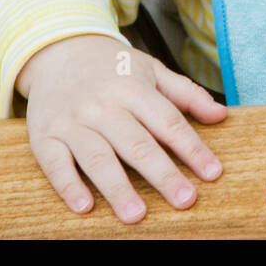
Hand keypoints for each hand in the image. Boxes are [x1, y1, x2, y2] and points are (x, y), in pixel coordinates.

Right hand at [16, 34, 227, 222]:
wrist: (58, 50)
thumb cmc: (113, 67)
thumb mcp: (152, 69)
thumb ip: (187, 93)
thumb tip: (221, 114)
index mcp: (133, 89)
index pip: (169, 122)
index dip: (192, 148)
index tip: (212, 173)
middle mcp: (103, 106)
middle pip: (137, 144)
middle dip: (162, 174)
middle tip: (185, 201)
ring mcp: (72, 121)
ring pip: (97, 157)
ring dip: (117, 188)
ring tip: (137, 215)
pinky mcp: (44, 136)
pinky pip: (55, 163)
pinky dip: (69, 185)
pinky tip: (85, 207)